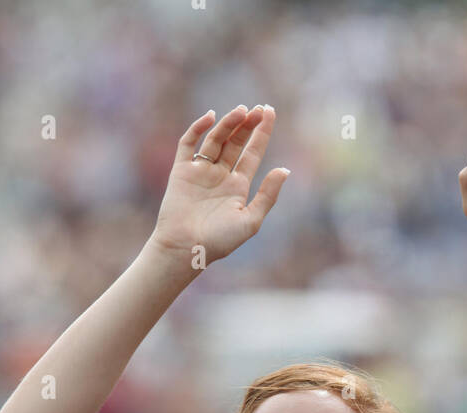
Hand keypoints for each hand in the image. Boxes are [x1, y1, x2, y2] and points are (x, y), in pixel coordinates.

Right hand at [150, 105, 288, 265]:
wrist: (186, 248)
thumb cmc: (219, 241)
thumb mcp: (250, 220)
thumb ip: (268, 195)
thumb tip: (285, 169)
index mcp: (238, 187)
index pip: (252, 153)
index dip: (261, 133)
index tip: (269, 112)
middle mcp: (220, 176)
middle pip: (236, 142)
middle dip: (247, 125)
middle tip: (258, 109)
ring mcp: (200, 172)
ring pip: (216, 139)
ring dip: (228, 124)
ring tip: (240, 112)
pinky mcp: (181, 170)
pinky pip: (188, 144)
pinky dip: (197, 128)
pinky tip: (211, 117)